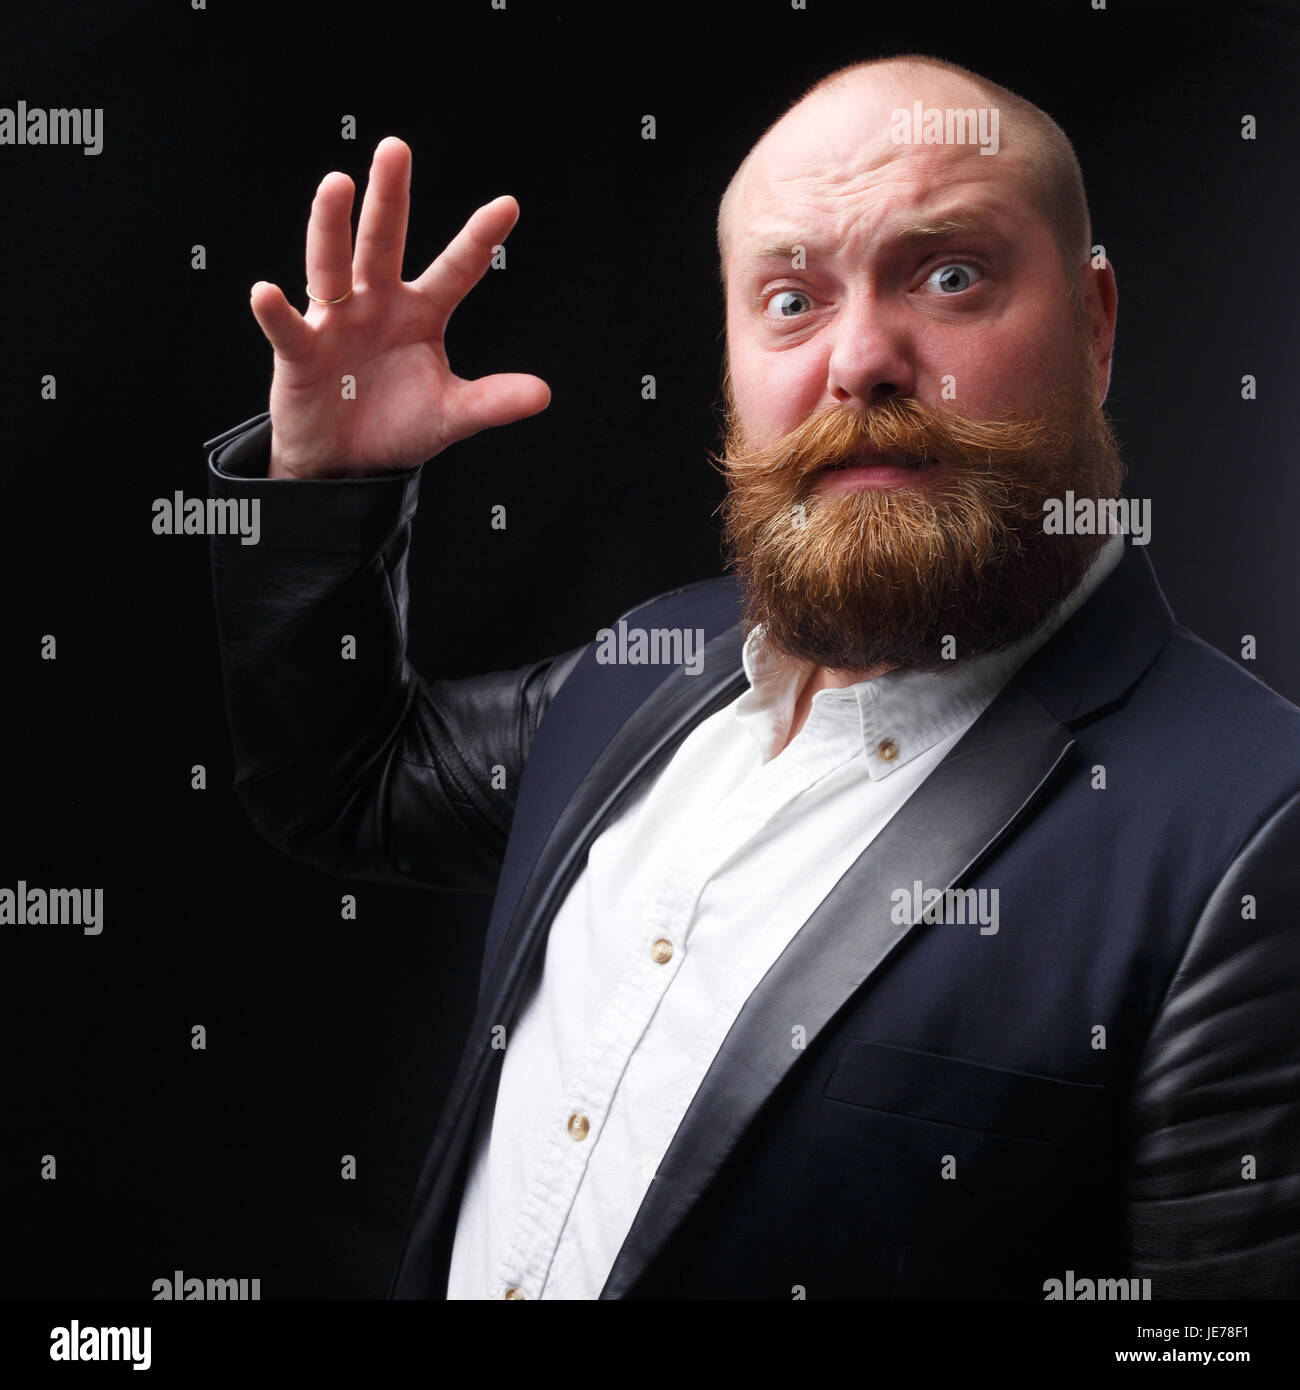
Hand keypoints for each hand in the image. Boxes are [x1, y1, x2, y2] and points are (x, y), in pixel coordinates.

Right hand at [249, 137, 550, 478]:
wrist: (347, 460)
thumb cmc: (398, 425)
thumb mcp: (450, 417)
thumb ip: (491, 402)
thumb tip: (543, 395)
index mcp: (420, 313)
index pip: (456, 270)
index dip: (479, 241)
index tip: (508, 206)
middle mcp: (376, 304)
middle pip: (383, 242)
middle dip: (389, 197)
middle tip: (396, 148)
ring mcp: (335, 322)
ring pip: (332, 265)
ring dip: (331, 227)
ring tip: (335, 184)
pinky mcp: (300, 352)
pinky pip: (287, 327)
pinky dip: (275, 311)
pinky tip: (266, 292)